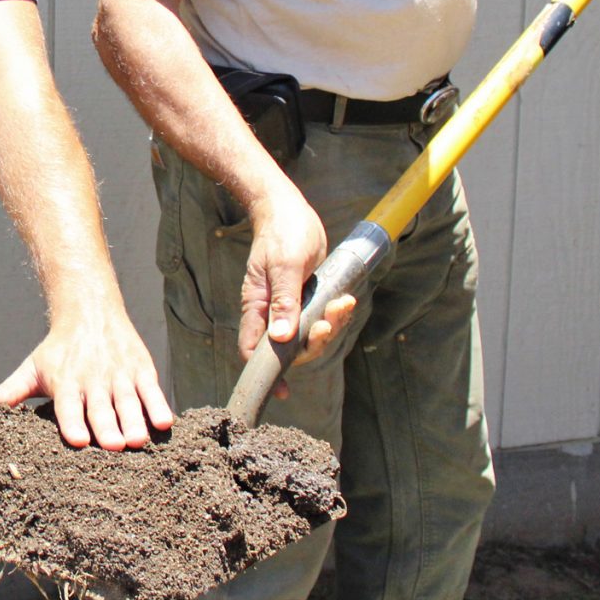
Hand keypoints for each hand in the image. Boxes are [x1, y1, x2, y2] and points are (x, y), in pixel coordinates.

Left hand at [0, 303, 171, 450]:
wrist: (89, 310)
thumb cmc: (57, 350)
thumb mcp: (31, 369)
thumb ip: (8, 393)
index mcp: (65, 382)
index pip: (68, 406)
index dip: (73, 422)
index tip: (79, 441)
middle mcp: (92, 379)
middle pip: (100, 408)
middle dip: (107, 427)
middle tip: (115, 447)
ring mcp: (119, 374)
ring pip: (128, 402)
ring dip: (134, 421)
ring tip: (138, 440)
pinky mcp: (141, 370)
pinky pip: (152, 390)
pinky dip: (158, 405)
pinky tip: (164, 423)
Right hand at [238, 180, 336, 363]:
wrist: (287, 209)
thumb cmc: (282, 233)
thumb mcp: (284, 265)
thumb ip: (284, 302)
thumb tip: (281, 338)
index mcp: (256, 305)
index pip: (254, 349)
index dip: (268, 373)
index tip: (283, 390)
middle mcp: (270, 310)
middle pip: (289, 346)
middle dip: (314, 342)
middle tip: (328, 325)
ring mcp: (288, 305)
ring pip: (308, 333)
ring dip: (329, 326)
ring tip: (344, 305)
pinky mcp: (304, 297)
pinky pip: (318, 316)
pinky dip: (334, 315)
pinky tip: (345, 303)